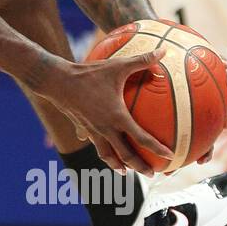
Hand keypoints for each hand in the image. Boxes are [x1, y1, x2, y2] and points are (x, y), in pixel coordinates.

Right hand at [35, 49, 170, 173]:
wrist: (58, 81)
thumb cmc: (89, 73)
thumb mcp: (117, 66)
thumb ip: (142, 60)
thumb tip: (163, 52)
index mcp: (117, 117)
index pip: (140, 138)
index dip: (156, 148)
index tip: (169, 156)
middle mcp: (105, 128)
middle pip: (125, 155)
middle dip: (139, 166)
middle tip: (152, 174)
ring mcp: (93, 131)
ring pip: (107, 155)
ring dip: (118, 165)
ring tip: (125, 172)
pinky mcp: (83, 128)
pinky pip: (95, 144)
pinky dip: (102, 152)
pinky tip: (104, 150)